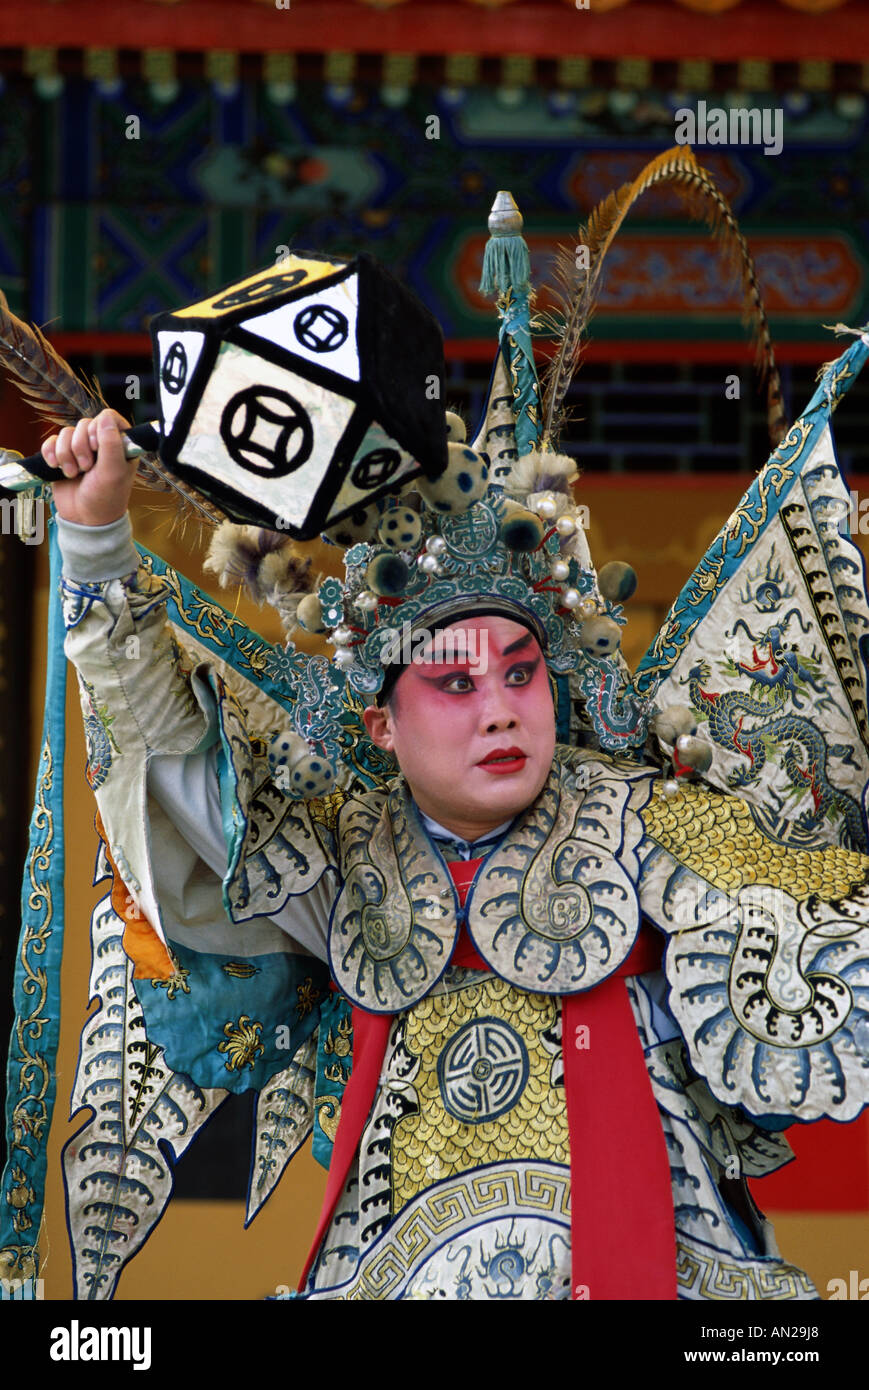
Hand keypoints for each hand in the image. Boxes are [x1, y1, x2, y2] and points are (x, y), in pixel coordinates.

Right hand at [41, 408, 135, 526]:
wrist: (84, 519)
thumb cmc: (106, 498)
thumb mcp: (113, 472)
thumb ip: (111, 444)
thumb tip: (105, 417)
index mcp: (120, 444)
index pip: (108, 417)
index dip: (99, 428)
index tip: (97, 447)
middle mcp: (100, 443)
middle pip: (84, 423)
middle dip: (80, 446)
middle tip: (86, 467)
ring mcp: (80, 449)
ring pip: (66, 432)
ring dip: (66, 454)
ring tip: (73, 473)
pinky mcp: (62, 456)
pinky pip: (51, 441)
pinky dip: (51, 453)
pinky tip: (56, 467)